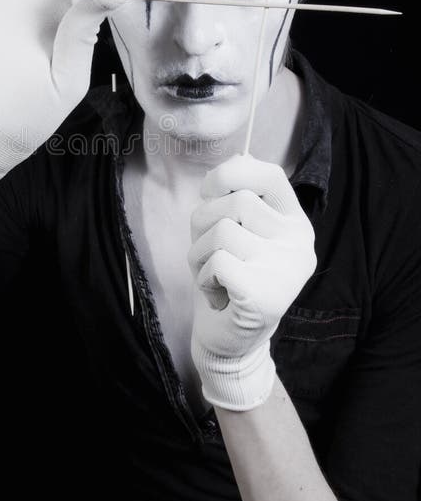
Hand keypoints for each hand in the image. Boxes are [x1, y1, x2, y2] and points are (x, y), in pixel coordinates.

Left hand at [188, 153, 316, 410]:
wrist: (231, 342)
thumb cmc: (229, 279)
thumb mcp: (233, 231)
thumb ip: (236, 197)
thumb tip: (239, 159)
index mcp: (295, 223)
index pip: (270, 175)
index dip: (232, 173)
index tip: (211, 191)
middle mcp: (299, 244)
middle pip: (237, 202)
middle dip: (204, 222)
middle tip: (209, 251)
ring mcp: (287, 270)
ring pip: (222, 231)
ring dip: (200, 254)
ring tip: (215, 275)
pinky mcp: (266, 295)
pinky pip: (217, 262)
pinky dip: (204, 277)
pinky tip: (218, 294)